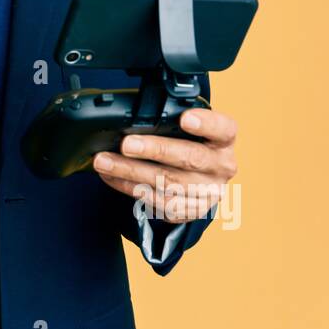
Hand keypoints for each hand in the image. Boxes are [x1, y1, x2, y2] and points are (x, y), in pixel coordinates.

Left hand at [92, 108, 237, 222]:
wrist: (199, 179)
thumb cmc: (188, 144)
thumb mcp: (189, 130)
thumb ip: (171, 121)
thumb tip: (132, 116)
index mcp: (224, 140)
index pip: (223, 128)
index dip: (205, 123)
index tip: (185, 118)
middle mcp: (221, 167)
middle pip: (190, 158)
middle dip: (155, 150)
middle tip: (126, 144)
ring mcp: (208, 193)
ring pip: (168, 184)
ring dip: (131, 172)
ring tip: (104, 162)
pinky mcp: (191, 211)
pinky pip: (158, 202)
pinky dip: (129, 188)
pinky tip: (112, 177)